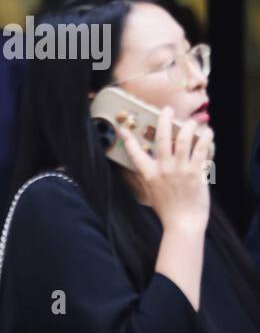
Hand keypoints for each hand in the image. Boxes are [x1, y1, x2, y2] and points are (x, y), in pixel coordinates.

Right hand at [119, 106, 211, 233]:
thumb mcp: (150, 192)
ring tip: (190, 121)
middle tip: (167, 110)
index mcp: (149, 174)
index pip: (135, 153)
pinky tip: (208, 133)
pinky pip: (201, 151)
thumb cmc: (167, 210)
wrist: (182, 223)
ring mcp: (180, 170)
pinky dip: (205, 139)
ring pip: (183, 140)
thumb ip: (147, 177)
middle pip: (161, 138)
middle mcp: (163, 169)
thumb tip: (144, 166)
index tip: (123, 129)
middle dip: (164, 120)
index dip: (128, 139)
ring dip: (188, 127)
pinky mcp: (196, 173)